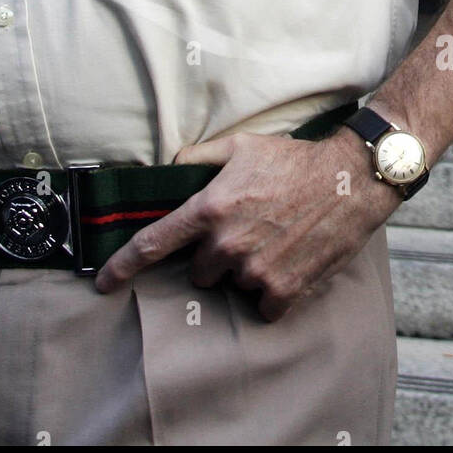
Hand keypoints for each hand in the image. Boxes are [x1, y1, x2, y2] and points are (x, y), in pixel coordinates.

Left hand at [94, 126, 401, 320]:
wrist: (349, 180)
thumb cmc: (293, 159)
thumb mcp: (241, 145)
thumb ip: (198, 157)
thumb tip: (168, 166)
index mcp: (210, 208)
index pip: (153, 243)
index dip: (122, 266)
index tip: (103, 282)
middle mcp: (227, 243)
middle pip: (199, 270)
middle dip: (214, 255)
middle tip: (245, 229)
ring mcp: (256, 270)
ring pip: (232, 286)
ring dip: (245, 270)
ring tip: (272, 239)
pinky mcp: (285, 290)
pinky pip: (261, 306)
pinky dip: (271, 291)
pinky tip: (287, 263)